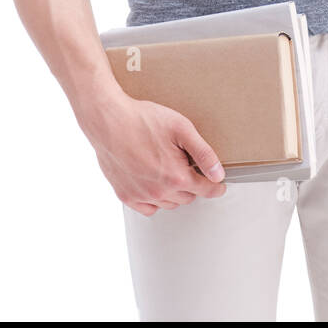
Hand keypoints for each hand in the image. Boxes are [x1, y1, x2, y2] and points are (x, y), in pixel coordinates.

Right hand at [81, 92, 227, 216]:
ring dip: (174, 193)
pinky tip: (154, 183)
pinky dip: (155, 200)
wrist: (109, 120)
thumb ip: (203, 153)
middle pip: (187, 197)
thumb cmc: (142, 120)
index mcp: (176, 176)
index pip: (205, 190)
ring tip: (170, 173)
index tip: (219, 185)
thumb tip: (218, 173)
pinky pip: (148, 208)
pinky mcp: (125, 195)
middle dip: (193, 185)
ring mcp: (141, 195)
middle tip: (189, 169)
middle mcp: (159, 191)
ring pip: (168, 203)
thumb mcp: (181, 128)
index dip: (215, 187)